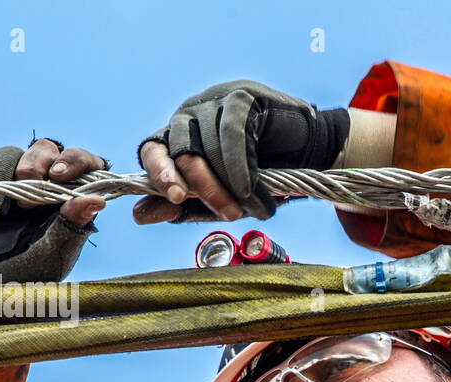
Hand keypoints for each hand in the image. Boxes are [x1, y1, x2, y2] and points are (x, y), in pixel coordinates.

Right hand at [0, 139, 106, 286]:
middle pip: (48, 150)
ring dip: (1, 174)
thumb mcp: (48, 261)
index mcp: (68, 207)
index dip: (77, 162)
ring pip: (10, 152)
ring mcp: (7, 186)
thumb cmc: (15, 286)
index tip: (59, 176)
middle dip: (37, 162)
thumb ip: (70, 229)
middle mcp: (41, 192)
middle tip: (25, 192)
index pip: (86, 167)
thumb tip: (98, 200)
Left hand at [133, 80, 349, 224]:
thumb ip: (184, 207)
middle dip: (204, 189)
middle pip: (181, 152)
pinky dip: (239, 167)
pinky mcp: (241, 96)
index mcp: (178, 138)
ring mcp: (214, 101)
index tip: (174, 198)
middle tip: (229, 214)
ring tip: (252, 208)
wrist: (310, 154)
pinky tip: (251, 190)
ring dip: (229, 184)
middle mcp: (190, 115)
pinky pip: (231, 134)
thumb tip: (140, 217)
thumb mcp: (220, 199)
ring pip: (207, 145)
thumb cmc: (263, 179)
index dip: (158, 173)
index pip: (152, 150)